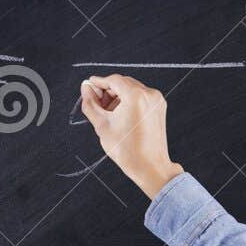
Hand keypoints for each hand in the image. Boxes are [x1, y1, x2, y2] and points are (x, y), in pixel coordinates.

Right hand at [79, 73, 184, 199]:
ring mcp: (157, 101)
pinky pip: (141, 97)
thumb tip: (85, 88)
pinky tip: (119, 115)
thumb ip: (90, 103)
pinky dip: (129, 102)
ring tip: (108, 113)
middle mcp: (149, 94)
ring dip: (118, 97)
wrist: (149, 166)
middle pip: (123, 83)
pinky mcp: (159, 107)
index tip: (89, 86)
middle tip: (95, 102)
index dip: (99, 82)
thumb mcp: (102, 125)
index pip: (113, 80)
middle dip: (108, 91)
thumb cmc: (127, 150)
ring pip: (132, 90)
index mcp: (136, 96)